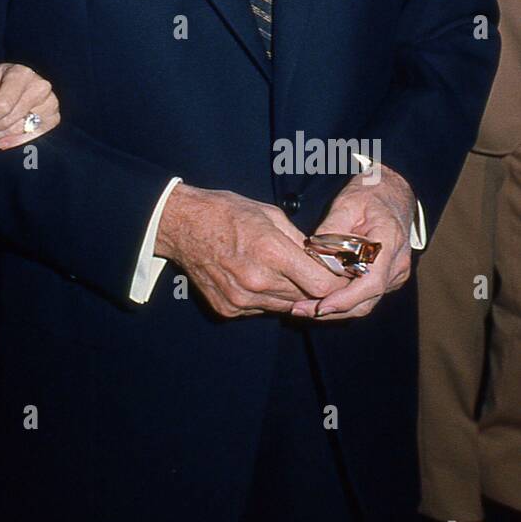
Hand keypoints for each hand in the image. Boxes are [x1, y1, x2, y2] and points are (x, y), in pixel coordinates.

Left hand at [0, 62, 60, 149]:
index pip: (3, 104)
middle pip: (8, 120)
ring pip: (16, 129)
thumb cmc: (2, 78)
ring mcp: (50, 104)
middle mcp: (39, 88)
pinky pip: (32, 135)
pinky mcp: (53, 117)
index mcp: (22, 75)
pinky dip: (14, 141)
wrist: (24, 80)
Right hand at [154, 184, 343, 317]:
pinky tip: (256, 277)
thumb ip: (300, 242)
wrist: (181, 225)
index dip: (336, 281)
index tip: (339, 275)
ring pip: (285, 306)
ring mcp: (241, 299)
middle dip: (314, 286)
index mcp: (271, 252)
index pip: (322, 285)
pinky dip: (266, 298)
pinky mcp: (229, 309)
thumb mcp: (270, 214)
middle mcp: (258, 281)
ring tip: (282, 272)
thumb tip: (325, 260)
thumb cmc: (226, 212)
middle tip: (312, 271)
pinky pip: (261, 309)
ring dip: (291, 293)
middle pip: (306, 298)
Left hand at [290, 165, 414, 320]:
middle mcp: (397, 264)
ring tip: (302, 308)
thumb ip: (332, 230)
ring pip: (365, 303)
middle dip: (332, 310)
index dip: (346, 298)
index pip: (371, 282)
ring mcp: (395, 274)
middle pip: (367, 301)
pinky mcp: (387, 279)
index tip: (321, 306)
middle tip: (299, 309)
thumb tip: (315, 252)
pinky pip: (365, 296)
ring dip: (335, 309)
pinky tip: (317, 299)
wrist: (391, 194)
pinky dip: (342, 301)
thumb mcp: (346, 204)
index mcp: (390, 243)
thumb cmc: (368, 196)